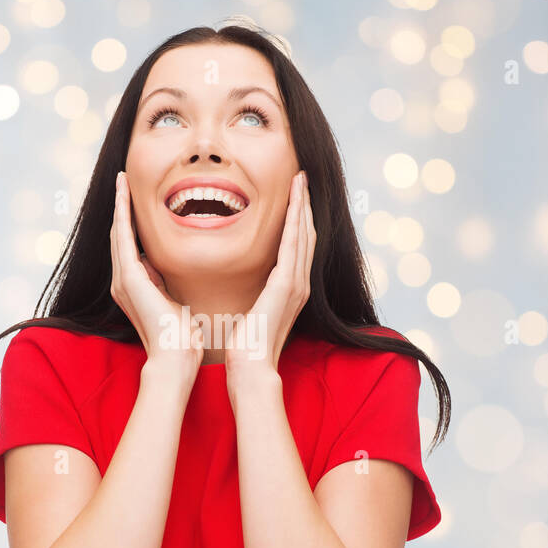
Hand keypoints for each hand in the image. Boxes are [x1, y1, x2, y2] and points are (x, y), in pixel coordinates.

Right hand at [109, 171, 204, 376]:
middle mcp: (123, 282)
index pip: (131, 246)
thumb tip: (167, 270)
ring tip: (121, 181)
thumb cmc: (182, 338)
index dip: (131, 222)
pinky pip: (122, 237)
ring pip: (118, 232)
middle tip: (123, 181)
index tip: (134, 199)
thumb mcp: (175, 302)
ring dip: (119, 204)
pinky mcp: (128, 278)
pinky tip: (123, 194)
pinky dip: (122, 213)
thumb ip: (166, 285)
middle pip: (120, 235)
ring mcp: (123, 279)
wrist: (176, 357)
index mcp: (135, 287)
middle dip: (121, 207)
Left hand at [225, 170, 314, 377]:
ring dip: (303, 205)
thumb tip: (240, 283)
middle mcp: (299, 283)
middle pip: (307, 235)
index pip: (297, 246)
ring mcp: (296, 284)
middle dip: (305, 205)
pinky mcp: (287, 285)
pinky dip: (296, 220)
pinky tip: (295, 201)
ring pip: (304, 234)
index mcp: (289, 289)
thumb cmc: (246, 346)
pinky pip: (294, 245)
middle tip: (302, 178)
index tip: (294, 196)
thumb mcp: (251, 311)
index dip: (298, 219)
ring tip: (301, 181)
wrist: (251, 368)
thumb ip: (253, 294)